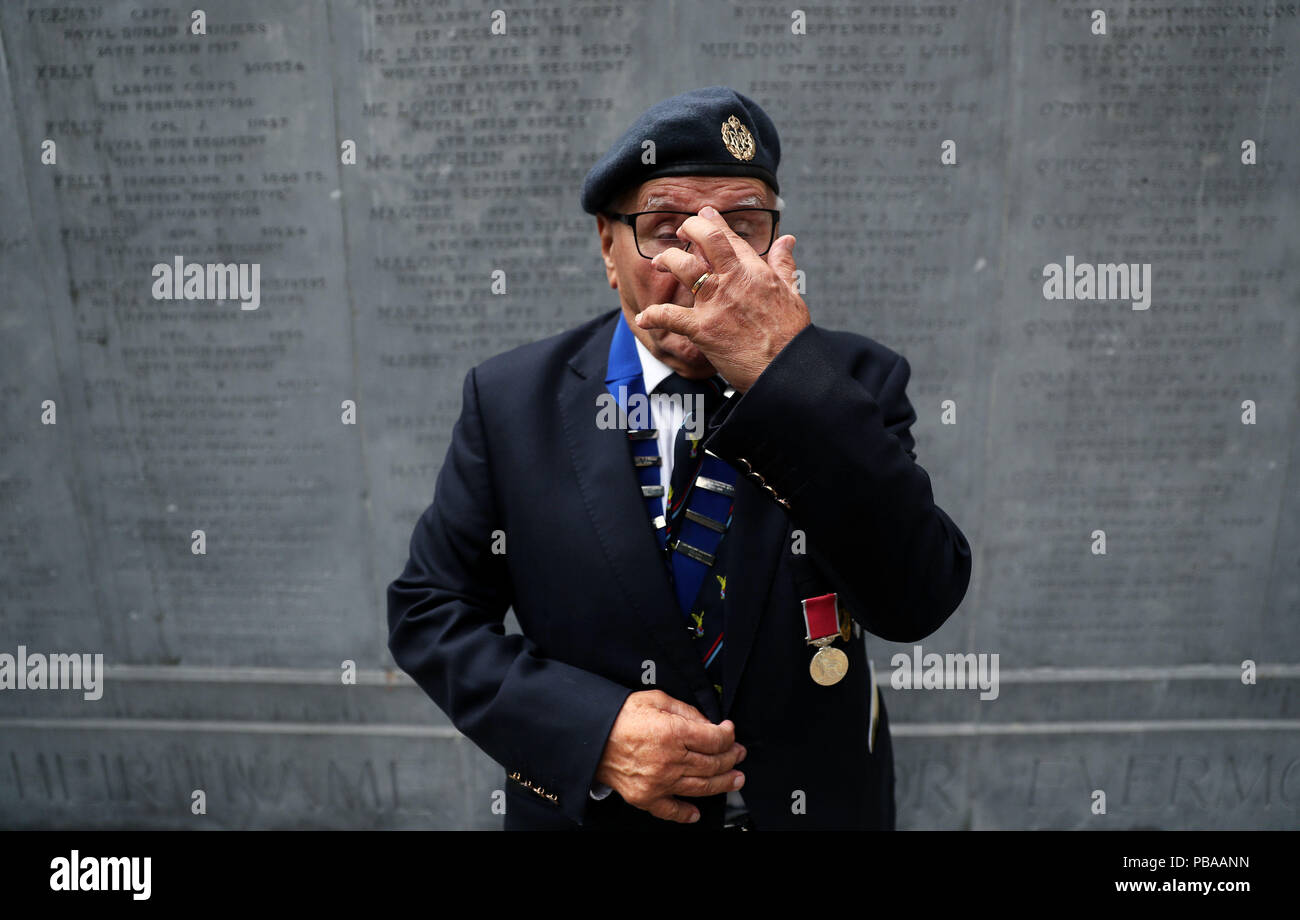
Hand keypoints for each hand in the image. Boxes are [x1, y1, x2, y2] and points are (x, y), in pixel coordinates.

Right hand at [593, 689, 746, 823]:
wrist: (591, 736)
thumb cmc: (620, 716)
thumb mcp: (655, 699)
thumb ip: (685, 710)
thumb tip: (707, 723)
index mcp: (673, 732)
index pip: (714, 739)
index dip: (728, 735)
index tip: (729, 731)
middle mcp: (670, 760)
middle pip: (712, 763)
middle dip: (731, 758)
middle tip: (738, 754)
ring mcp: (659, 782)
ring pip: (701, 786)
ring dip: (723, 783)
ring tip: (735, 779)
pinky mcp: (646, 797)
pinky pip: (671, 810)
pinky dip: (686, 814)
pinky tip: (697, 813)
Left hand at [636, 205, 809, 391]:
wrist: (786, 368)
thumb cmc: (791, 336)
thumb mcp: (793, 294)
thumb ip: (784, 265)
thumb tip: (787, 240)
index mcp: (756, 272)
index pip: (731, 239)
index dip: (714, 223)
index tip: (704, 214)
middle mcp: (733, 281)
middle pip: (706, 240)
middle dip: (690, 228)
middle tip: (681, 230)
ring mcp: (716, 303)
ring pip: (684, 267)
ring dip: (668, 259)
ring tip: (659, 262)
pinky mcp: (702, 328)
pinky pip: (670, 316)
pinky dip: (654, 316)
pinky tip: (644, 317)